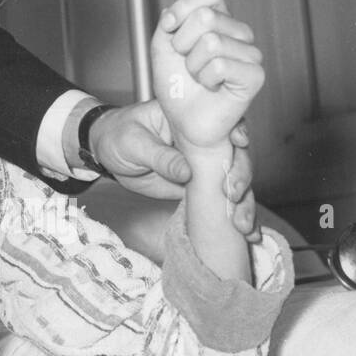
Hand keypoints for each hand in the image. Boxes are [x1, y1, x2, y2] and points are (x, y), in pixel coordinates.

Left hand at [89, 102, 259, 242]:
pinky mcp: (198, 186)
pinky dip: (235, 216)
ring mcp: (204, 165)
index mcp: (190, 121)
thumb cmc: (119, 134)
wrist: (106, 152)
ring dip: (243, 202)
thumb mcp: (134, 142)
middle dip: (240, 174)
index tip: (239, 143)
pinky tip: (249, 234)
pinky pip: (220, 200)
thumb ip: (160, 156)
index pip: (221, 121)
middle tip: (232, 193)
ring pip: (233, 181)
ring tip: (243, 224)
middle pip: (234, 155)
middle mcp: (204, 142)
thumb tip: (187, 172)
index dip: (236, 130)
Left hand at [153, 0, 264, 149]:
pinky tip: (212, 86)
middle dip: (182, 43)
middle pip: (205, 16)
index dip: (183, 8)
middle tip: (188, 62)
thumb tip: (173, 9)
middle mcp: (238, 33)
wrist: (183, 120)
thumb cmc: (177, 85)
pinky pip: (221, 65)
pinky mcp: (255, 75)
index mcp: (220, 20)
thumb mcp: (162, 47)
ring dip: (193, 65)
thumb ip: (168, 23)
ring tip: (200, 76)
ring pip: (211, 42)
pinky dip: (206, 78)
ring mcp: (250, 53)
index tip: (169, 28)